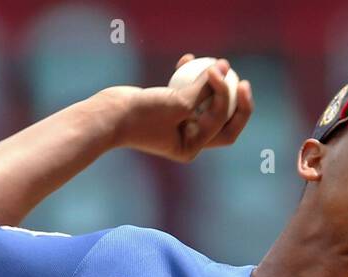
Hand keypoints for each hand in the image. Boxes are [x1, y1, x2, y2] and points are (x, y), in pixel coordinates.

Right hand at [109, 53, 253, 162]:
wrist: (107, 115)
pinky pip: (182, 92)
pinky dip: (186, 77)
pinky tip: (187, 57)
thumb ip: (203, 89)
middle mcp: (186, 138)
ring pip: (201, 102)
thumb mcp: (178, 103)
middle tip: (241, 79)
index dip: (232, 104)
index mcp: (191, 147)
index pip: (222, 126)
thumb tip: (225, 68)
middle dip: (231, 99)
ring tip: (217, 62)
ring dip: (209, 83)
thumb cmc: (142, 115)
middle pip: (219, 119)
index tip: (236, 82)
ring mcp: (175, 123)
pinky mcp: (164, 108)